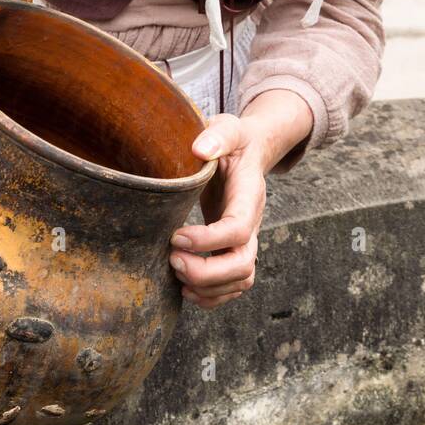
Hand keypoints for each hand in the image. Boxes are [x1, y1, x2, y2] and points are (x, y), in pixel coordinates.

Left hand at [168, 114, 266, 309]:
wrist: (248, 153)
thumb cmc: (234, 141)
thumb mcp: (228, 128)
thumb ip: (217, 135)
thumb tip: (199, 148)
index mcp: (249, 196)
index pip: (239, 229)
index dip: (209, 241)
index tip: (177, 236)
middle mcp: (252, 223)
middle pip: (243, 264)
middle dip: (206, 272)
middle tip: (172, 260)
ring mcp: (246, 241)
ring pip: (240, 280)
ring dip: (207, 287)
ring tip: (174, 273)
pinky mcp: (235, 251)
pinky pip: (233, 286)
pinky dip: (211, 296)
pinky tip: (185, 289)